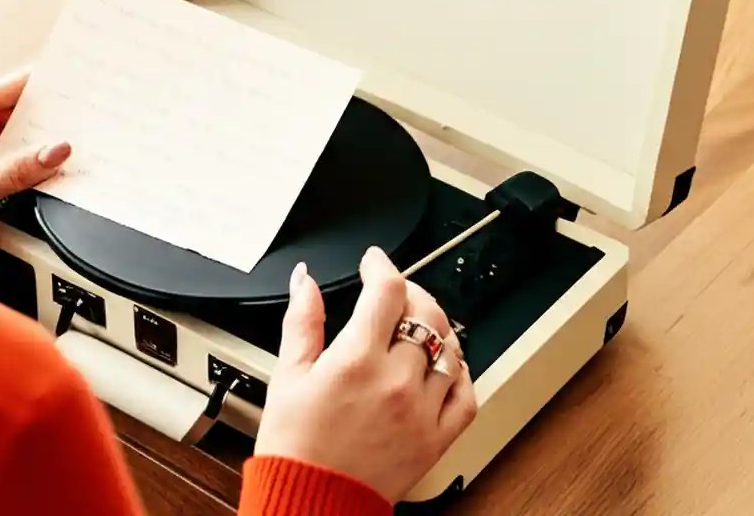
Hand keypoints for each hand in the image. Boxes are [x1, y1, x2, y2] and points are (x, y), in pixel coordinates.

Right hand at [254, 247, 475, 505]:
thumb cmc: (296, 445)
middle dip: (410, 291)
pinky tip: (444, 366)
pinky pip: (466, 395)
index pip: (387, 290)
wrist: (312, 500)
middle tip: (394, 292)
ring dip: (437, 328)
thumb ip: (302, 319)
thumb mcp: (287, 373)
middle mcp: (396, 381)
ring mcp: (422, 410)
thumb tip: (306, 281)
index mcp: (356, 361)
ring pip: (450, 349)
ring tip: (418, 326)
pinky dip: (460, 372)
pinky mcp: (437, 438)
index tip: (374, 261)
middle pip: (425, 313)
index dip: (382, 264)